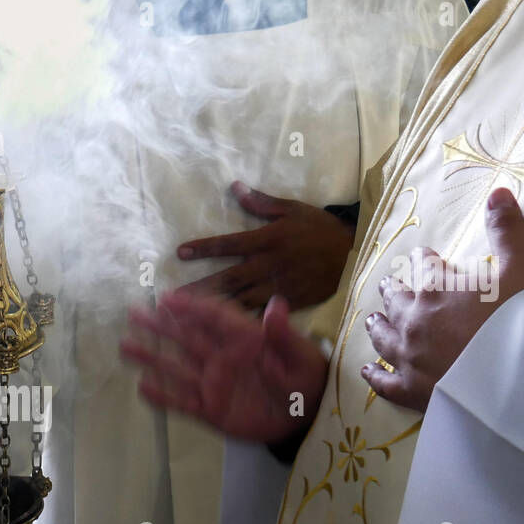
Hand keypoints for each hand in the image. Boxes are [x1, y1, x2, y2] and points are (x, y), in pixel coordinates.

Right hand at [121, 292, 328, 444]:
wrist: (305, 417)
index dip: (192, 307)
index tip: (169, 297)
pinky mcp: (211, 409)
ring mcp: (214, 383)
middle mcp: (223, 357)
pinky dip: (163, 396)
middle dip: (162, 325)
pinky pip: (183, 402)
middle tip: (135, 311)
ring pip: (178, 367)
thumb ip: (285, 335)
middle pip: (187, 338)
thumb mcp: (301, 357)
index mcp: (244, 339)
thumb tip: (277, 305)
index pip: (213, 318)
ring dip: (153, 357)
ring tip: (126, 345)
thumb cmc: (306, 379)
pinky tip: (143, 387)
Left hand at [175, 181, 354, 309]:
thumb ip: (262, 202)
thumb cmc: (320, 230)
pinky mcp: (287, 303)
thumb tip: (234, 186)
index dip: (205, 248)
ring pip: (239, 301)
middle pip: (227, 279)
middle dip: (198, 289)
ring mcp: (277, 287)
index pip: (229, 244)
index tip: (180, 252)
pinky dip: (239, 326)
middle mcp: (268, 266)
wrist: (353, 255)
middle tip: (170, 299)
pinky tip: (218, 337)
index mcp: (267, 240)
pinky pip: (259, 317)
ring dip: (212, 310)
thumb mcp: (293, 209)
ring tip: (185, 320)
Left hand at [362, 188, 523, 412]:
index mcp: (435, 290)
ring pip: (383, 337)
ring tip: (372, 320)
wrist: (523, 380)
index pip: (424, 267)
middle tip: (387, 287)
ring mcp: (408, 358)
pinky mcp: (411, 391)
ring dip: (377, 326)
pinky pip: (384, 382)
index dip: (424, 260)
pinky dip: (373, 375)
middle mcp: (413, 322)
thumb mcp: (523, 268)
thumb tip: (498, 191)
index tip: (424, 257)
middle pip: (396, 301)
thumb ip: (507, 231)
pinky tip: (366, 371)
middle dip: (393, 291)